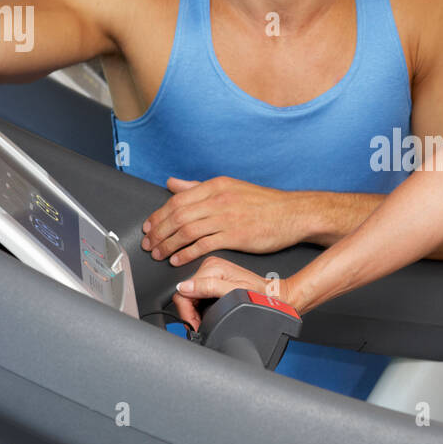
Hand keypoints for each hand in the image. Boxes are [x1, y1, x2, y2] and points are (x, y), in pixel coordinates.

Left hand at [142, 176, 305, 264]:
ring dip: (168, 244)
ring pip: (186, 231)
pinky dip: (186, 253)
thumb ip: (199, 187)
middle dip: (158, 232)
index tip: (149, 227)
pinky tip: (178, 260)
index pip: (176, 200)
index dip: (158, 215)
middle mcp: (218, 199)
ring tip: (159, 254)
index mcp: (215, 186)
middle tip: (148, 244)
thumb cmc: (264, 204)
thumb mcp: (230, 187)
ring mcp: (227, 217)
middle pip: (177, 216)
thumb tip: (173, 183)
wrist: (293, 213)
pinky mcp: (236, 236)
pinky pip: (203, 245)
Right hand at [172, 256, 279, 329]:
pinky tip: (208, 312)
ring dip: (194, 311)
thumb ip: (209, 288)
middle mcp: (209, 266)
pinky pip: (196, 295)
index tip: (195, 324)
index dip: (187, 311)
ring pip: (188, 295)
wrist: (272, 296)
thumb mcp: (235, 293)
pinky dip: (198, 307)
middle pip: (185, 292)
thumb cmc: (259, 295)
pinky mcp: (212, 279)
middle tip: (200, 326)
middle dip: (190, 312)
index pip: (183, 289)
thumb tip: (185, 287)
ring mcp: (210, 272)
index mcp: (212, 266)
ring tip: (205, 320)